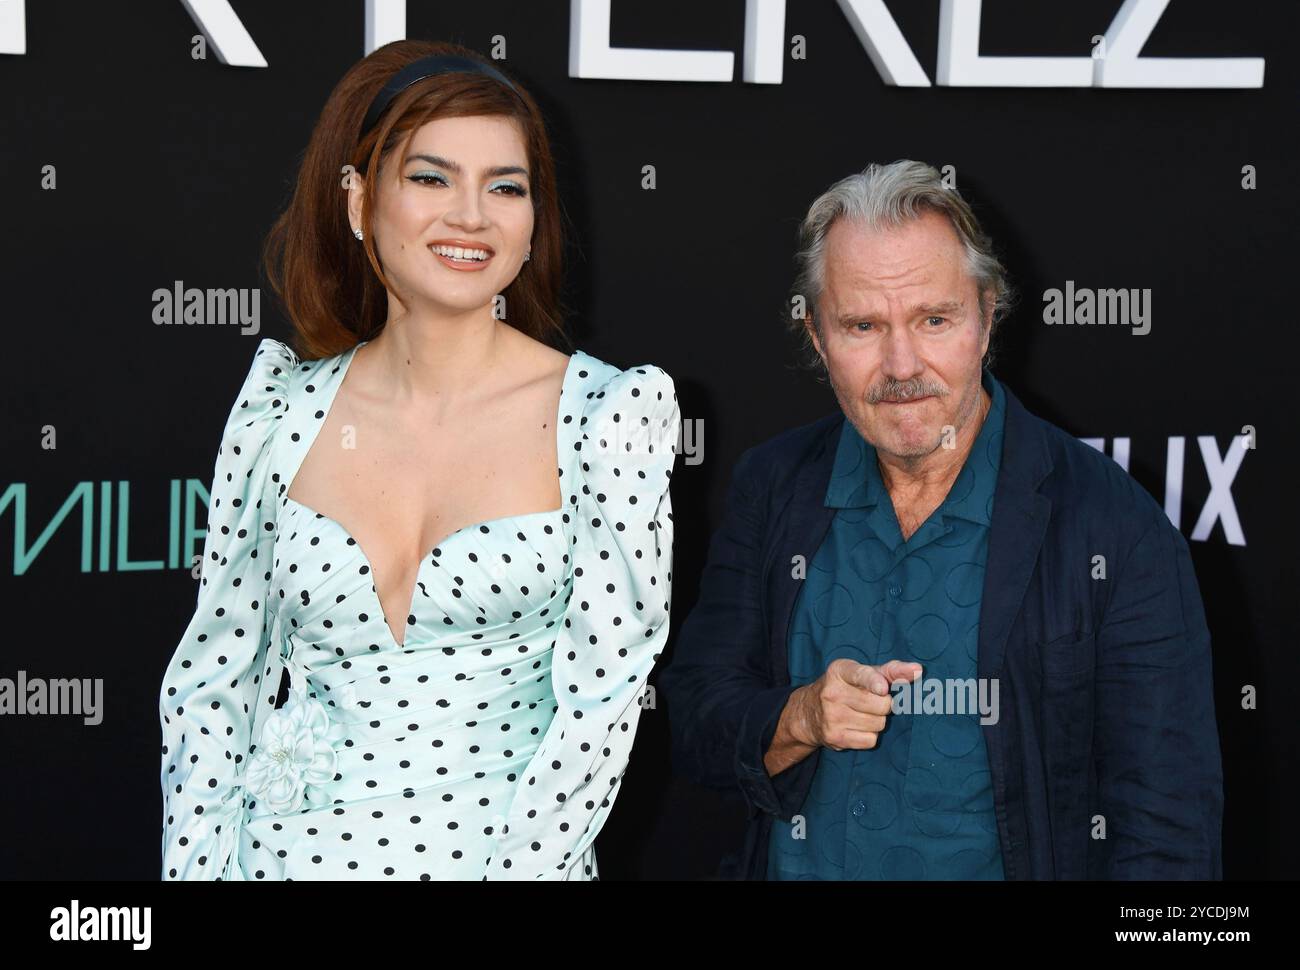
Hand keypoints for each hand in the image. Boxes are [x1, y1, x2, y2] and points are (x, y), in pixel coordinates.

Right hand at [790, 658, 922, 751]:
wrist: (809, 712)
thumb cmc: (846, 688)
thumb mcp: (862, 673)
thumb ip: (892, 671)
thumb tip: (918, 670)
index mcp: (840, 671)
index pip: (860, 675)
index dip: (874, 682)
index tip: (883, 688)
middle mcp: (832, 692)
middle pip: (882, 705)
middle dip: (884, 705)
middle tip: (870, 702)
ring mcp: (832, 716)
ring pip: (879, 724)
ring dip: (877, 721)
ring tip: (860, 715)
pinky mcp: (835, 737)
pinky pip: (871, 740)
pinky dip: (869, 736)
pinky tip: (856, 728)